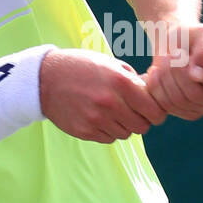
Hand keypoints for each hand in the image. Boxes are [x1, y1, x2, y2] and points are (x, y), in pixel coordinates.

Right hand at [39, 49, 167, 143]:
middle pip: (142, 127)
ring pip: (125, 134)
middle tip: (133, 113)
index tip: (154, 111)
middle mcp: (110, 103)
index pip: (153, 110)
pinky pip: (108, 139)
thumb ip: (132, 79)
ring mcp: (96, 119)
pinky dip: (108, 131)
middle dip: (142, 121)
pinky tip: (99, 117)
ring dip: (124, 126)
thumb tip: (152, 94)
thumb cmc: (81, 67)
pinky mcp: (85, 131)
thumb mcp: (109, 63)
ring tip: (112, 112)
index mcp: (121, 83)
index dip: (157, 113)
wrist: (45, 79)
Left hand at [143, 23, 202, 120]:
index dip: (202, 74)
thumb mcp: (201, 34)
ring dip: (164, 77)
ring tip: (164, 60)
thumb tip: (200, 75)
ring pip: (177, 102)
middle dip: (177, 72)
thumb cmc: (192, 37)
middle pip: (194, 96)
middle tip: (172, 54)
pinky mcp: (183, 112)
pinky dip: (155, 88)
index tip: (186, 55)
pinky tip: (156, 73)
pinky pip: (164, 107)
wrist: (175, 44)